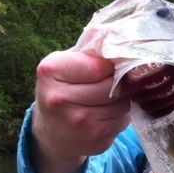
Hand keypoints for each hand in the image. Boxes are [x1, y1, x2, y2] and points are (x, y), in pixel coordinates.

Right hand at [31, 49, 129, 172]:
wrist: (53, 134)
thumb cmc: (62, 89)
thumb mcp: (65, 64)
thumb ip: (88, 49)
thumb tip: (113, 32)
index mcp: (50, 72)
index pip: (97, 65)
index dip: (111, 64)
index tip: (111, 65)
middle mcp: (60, 99)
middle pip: (112, 85)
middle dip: (119, 82)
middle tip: (114, 81)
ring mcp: (78, 123)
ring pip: (122, 103)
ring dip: (122, 99)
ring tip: (109, 98)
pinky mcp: (94, 140)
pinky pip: (122, 121)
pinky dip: (121, 116)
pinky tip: (106, 114)